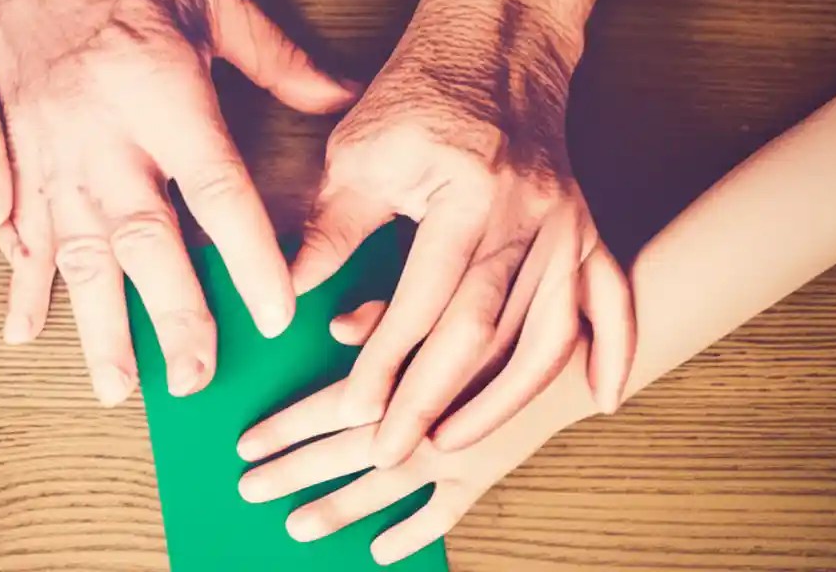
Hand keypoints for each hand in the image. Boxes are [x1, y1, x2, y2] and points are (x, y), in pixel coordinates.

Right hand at [0, 0, 355, 405]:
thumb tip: (342, 95)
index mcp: (161, 93)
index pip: (216, 194)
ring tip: (116, 386)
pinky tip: (24, 332)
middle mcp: (101, 131)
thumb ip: (280, 58)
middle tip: (193, 378)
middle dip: (170, 317)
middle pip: (144, 241)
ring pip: (73, 253)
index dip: (247, 259)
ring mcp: (46, 146)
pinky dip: (21, 284)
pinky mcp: (8, 148)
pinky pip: (14, 228)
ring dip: (95, 326)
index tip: (275, 311)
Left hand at [236, 314, 597, 565]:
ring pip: (388, 489)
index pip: (334, 404)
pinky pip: (447, 513)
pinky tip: (380, 551)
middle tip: (247, 489)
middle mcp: (433, 417)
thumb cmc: (510, 299)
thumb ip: (387, 315)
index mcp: (414, 366)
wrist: (591, 336)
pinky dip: (413, 533)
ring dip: (337, 508)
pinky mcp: (491, 470)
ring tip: (294, 525)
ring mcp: (462, 451)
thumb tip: (332, 328)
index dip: (285, 426)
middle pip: (348, 451)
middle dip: (293, 471)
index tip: (244, 444)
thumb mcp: (448, 291)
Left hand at [291, 0, 633, 465]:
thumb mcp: (360, 151)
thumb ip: (331, 227)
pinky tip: (601, 399)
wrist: (495, 38)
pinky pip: (612, 296)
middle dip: (435, 400)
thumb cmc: (417, 91)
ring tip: (460, 442)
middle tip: (394, 454)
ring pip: (549, 330)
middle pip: (486, 331)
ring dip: (506, 399)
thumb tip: (288, 295)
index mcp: (470, 191)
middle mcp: (529, 214)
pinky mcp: (585, 224)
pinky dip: (614, 349)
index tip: (355, 412)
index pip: (424, 299)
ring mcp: (567, 222)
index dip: (386, 362)